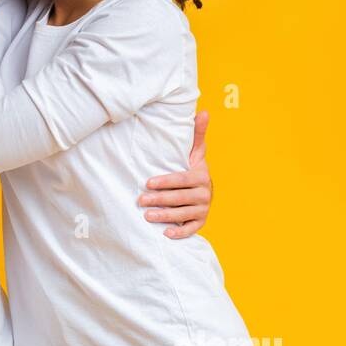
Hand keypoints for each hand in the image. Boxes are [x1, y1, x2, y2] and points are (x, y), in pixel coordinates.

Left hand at [138, 111, 212, 237]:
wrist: (204, 190)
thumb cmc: (193, 168)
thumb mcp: (195, 152)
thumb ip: (197, 134)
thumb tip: (203, 111)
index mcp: (201, 176)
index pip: (182, 179)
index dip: (166, 181)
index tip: (148, 182)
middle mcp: (204, 194)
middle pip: (180, 197)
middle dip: (160, 200)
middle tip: (140, 201)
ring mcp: (203, 209)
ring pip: (183, 214)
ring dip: (165, 216)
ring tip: (147, 216)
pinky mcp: (200, 222)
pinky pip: (191, 230)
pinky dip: (180, 233)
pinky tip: (166, 234)